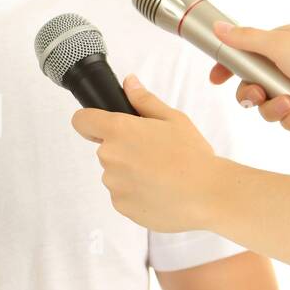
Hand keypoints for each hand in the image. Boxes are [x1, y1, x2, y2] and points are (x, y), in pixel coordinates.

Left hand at [71, 76, 220, 230]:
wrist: (207, 195)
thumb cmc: (192, 155)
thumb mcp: (173, 119)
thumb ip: (144, 100)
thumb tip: (129, 83)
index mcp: (119, 130)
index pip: (82, 120)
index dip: (90, 121)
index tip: (101, 125)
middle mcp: (110, 156)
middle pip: (106, 148)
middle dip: (124, 149)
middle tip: (154, 153)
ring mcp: (113, 184)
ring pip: (115, 173)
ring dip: (130, 173)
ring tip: (161, 174)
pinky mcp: (121, 206)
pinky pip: (122, 194)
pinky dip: (136, 193)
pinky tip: (159, 190)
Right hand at [209, 20, 289, 127]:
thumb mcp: (279, 44)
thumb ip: (245, 39)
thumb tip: (219, 28)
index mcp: (278, 46)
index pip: (243, 55)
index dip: (227, 68)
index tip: (216, 80)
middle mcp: (285, 66)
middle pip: (250, 86)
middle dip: (252, 95)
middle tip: (260, 94)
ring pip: (266, 107)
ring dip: (275, 109)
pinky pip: (285, 120)